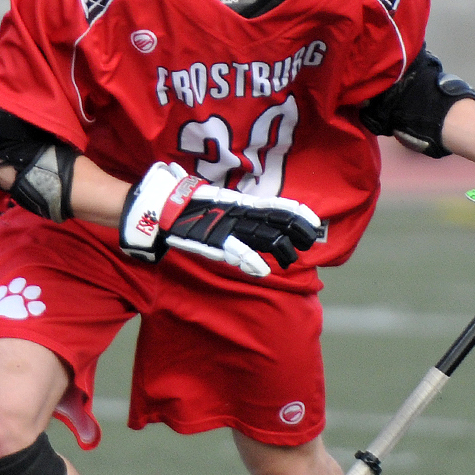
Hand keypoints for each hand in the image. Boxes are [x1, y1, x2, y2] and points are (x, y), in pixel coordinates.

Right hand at [118, 161, 322, 277]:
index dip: (298, 213)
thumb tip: (255, 220)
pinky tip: (263, 271)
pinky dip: (251, 261)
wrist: (160, 207)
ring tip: (290, 260)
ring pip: (262, 236)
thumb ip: (238, 213)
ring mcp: (227, 226)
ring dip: (279, 249)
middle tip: (311, 241)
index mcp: (241, 203)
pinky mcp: (212, 240)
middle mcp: (238, 213)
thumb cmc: (190, 207)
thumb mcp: (220, 206)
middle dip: (296, 231)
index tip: (314, 223)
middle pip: (276, 220)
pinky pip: (235, 250)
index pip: (277, 205)